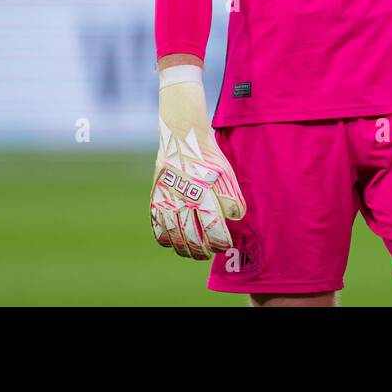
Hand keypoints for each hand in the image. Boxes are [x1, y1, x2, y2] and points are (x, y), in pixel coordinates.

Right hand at [150, 81, 245, 259]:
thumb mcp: (226, 173)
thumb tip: (236, 218)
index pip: (213, 229)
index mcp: (203, 194)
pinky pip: (157, 227)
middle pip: (192, 238)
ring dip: (184, 249)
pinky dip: (165, 239)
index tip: (225, 245)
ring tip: (193, 253)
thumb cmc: (208, 156)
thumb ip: (232, 198)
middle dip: (202, 250)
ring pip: (174, 236)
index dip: (220, 242)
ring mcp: (167, 201)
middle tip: (209, 253)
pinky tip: (172, 243)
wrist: (182, 138)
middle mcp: (183, 201)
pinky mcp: (155, 199)